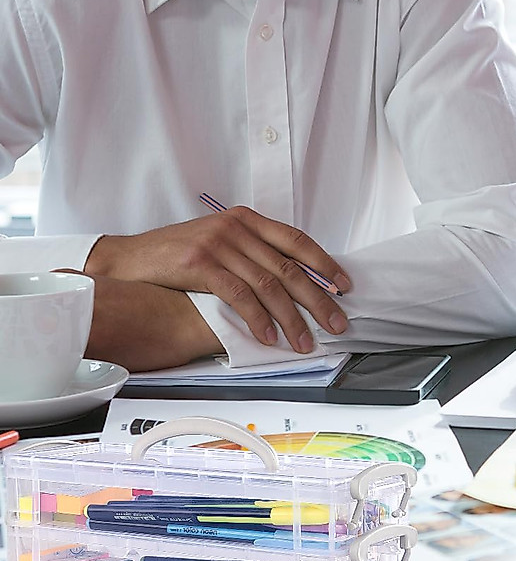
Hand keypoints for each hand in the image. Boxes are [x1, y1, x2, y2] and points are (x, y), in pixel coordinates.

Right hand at [84, 206, 351, 354]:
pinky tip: (269, 336)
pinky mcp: (201, 263)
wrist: (128, 259)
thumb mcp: (218, 241)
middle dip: (318, 299)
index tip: (344, 285)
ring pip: (269, 285)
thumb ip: (251, 252)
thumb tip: (291, 279)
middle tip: (337, 322)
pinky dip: (258, 319)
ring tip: (304, 341)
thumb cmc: (175, 254)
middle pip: (289, 267)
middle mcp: (237, 227)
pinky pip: (240, 295)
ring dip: (291, 318)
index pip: (296, 240)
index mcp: (246, 219)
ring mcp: (219, 244)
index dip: (324, 263)